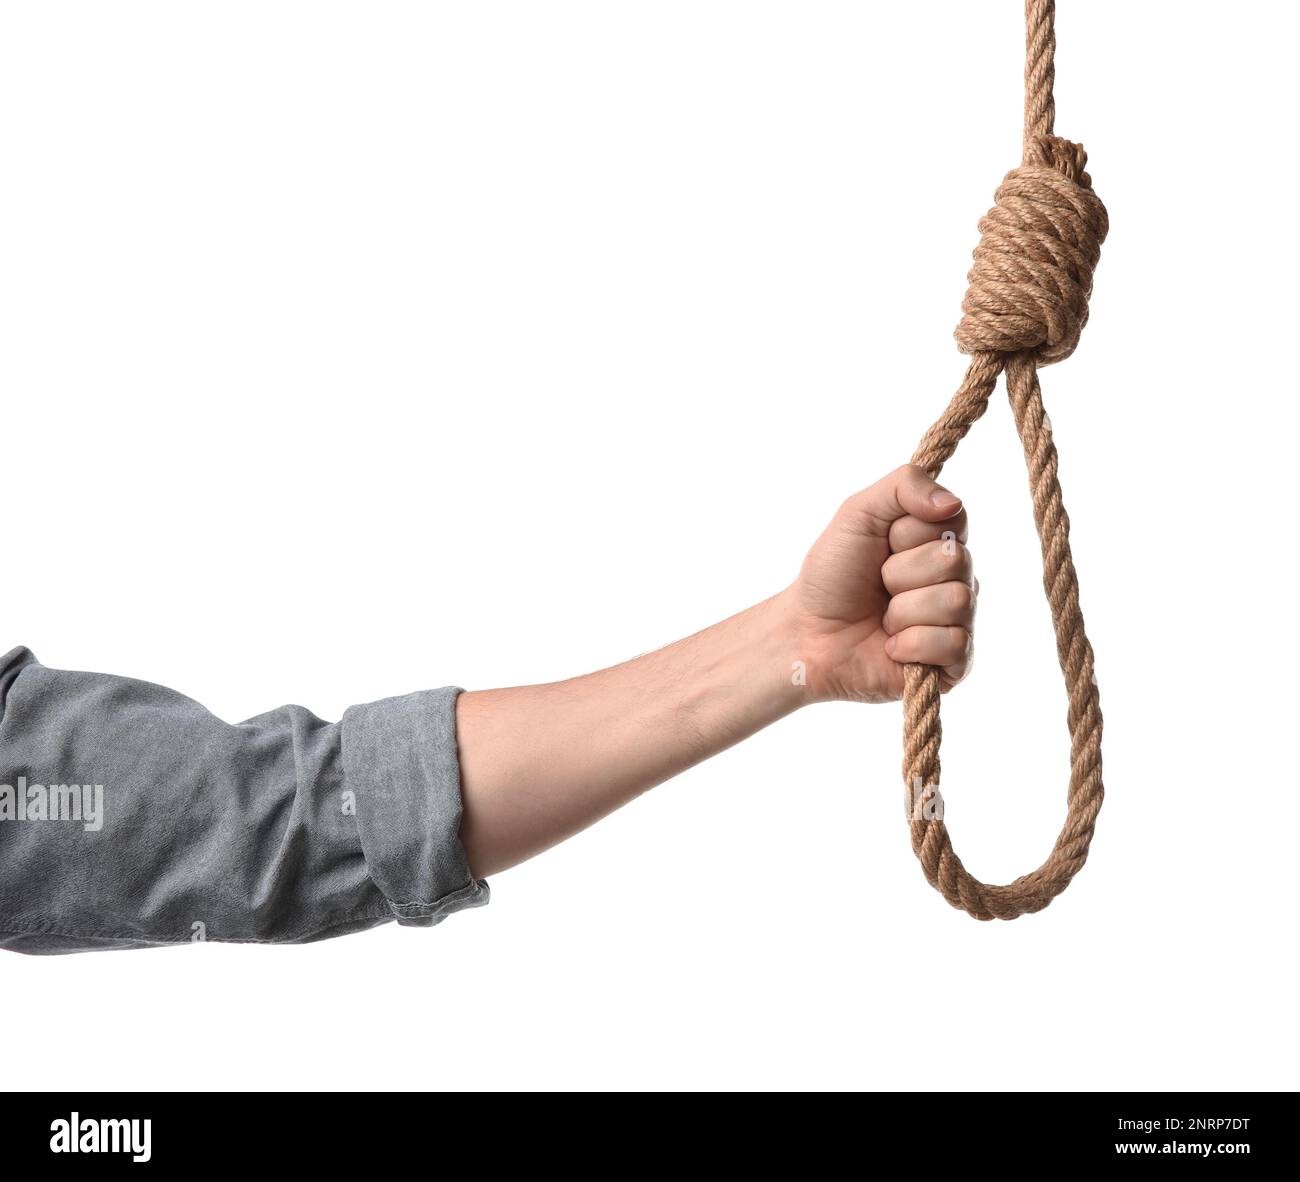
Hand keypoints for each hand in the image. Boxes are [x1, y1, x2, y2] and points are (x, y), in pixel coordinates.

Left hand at [787, 464, 975, 702]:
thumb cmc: (832, 575)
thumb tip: (952, 503)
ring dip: (903, 610)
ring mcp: (958, 621)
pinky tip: (891, 646)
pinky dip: (910, 645)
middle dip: (900, 572)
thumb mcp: (858, 513)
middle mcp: (956, 579)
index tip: (884, 544)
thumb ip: (904, 485)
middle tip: (878, 585)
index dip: (909, 532)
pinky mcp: (953, 664)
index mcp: (939, 542)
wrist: (807, 633)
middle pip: (956, 560)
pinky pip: (954, 644)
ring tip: (883, 618)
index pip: (955, 518)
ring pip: (956, 601)